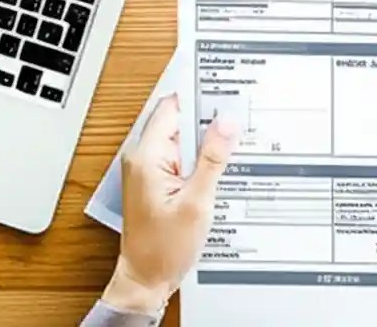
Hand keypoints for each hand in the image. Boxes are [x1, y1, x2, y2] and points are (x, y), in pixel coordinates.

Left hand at [102, 95, 238, 314]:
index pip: (172, 108)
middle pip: (179, 122)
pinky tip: (214, 174)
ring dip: (205, 146)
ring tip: (227, 156)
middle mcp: (142, 158)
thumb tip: (226, 124)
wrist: (146, 279)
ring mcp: (147, 169)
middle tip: (235, 130)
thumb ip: (212, 159)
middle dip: (207, 124)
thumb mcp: (197, 202)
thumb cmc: (163, 249)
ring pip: (182, 141)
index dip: (199, 99)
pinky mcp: (155, 181)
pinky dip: (198, 162)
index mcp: (146, 157)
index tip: (225, 97)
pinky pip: (180, 159)